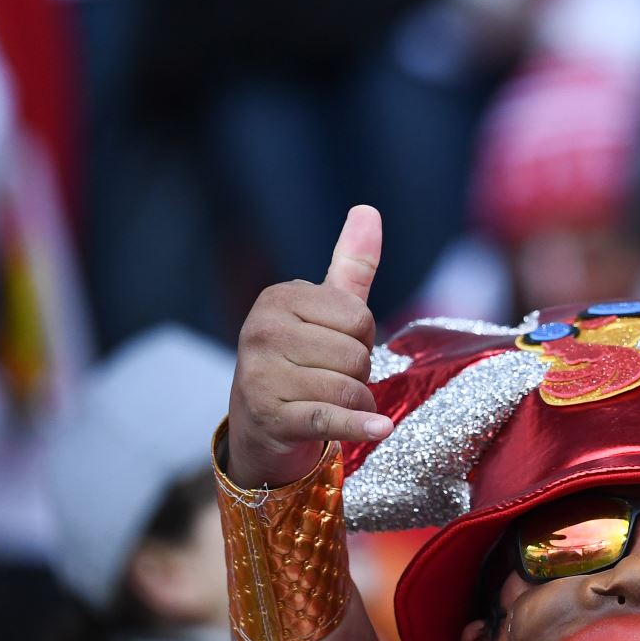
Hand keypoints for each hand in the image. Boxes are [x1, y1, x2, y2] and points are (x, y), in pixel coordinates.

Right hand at [227, 205, 392, 487]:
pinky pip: (331, 417)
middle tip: (330, 378)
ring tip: (327, 400)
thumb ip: (351, 265)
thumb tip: (367, 210)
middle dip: (358, 373)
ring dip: (355, 402)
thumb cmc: (301, 360)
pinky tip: (380, 430)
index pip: (360, 317)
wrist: (260, 428)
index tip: (336, 346)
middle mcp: (262, 331)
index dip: (364, 338)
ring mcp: (260, 375)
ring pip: (350, 388)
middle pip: (356, 354)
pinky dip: (360, 426)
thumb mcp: (326, 311)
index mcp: (278, 298)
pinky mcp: (269, 417)